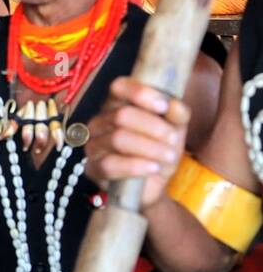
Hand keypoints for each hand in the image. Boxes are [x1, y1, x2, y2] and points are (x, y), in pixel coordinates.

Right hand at [85, 77, 189, 208]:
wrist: (154, 184)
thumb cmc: (159, 150)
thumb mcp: (175, 130)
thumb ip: (177, 115)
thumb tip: (174, 106)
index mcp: (117, 104)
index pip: (118, 87)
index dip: (140, 93)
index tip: (163, 106)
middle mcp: (100, 121)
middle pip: (122, 115)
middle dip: (153, 127)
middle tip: (172, 139)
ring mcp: (93, 145)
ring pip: (118, 139)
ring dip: (150, 148)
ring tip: (168, 156)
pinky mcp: (93, 168)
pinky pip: (110, 164)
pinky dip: (136, 166)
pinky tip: (153, 168)